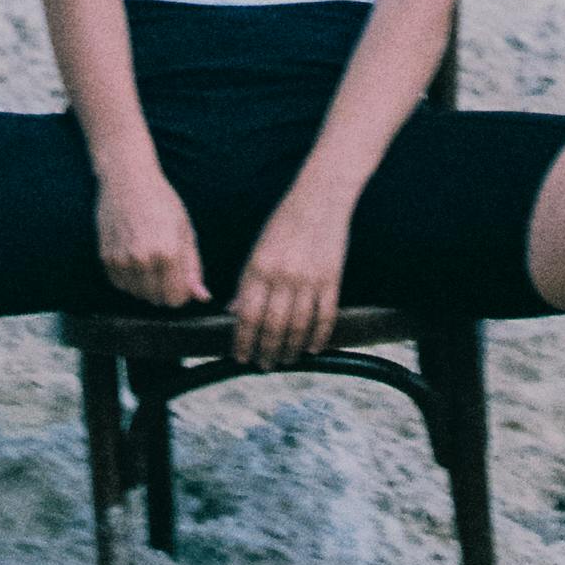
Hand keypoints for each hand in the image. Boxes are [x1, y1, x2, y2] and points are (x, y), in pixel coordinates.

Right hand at [94, 160, 209, 311]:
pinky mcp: (106, 257)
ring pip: (137, 294)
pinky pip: (121, 284)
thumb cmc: (161, 201)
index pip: (175, 299)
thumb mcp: (185, 231)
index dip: (181, 293)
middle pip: (156, 300)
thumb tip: (202, 297)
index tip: (181, 280)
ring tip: (149, 257)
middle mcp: (143, 259)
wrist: (126, 179)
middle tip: (165, 265)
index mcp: (168, 252)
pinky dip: (129, 277)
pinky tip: (134, 256)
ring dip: (145, 284)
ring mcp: (122, 259)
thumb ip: (193, 267)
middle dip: (164, 289)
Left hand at [230, 199, 348, 370]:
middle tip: (264, 365)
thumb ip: (246, 283)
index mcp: (258, 268)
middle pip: (272, 327)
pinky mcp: (331, 279)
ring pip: (298, 326)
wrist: (320, 198)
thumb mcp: (258, 249)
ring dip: (290, 348)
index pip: (247, 316)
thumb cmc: (284, 222)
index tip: (240, 357)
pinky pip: (325, 316)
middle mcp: (281, 276)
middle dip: (266, 351)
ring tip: (285, 359)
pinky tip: (312, 348)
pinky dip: (319, 336)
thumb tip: (234, 313)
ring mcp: (308, 279)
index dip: (243, 341)